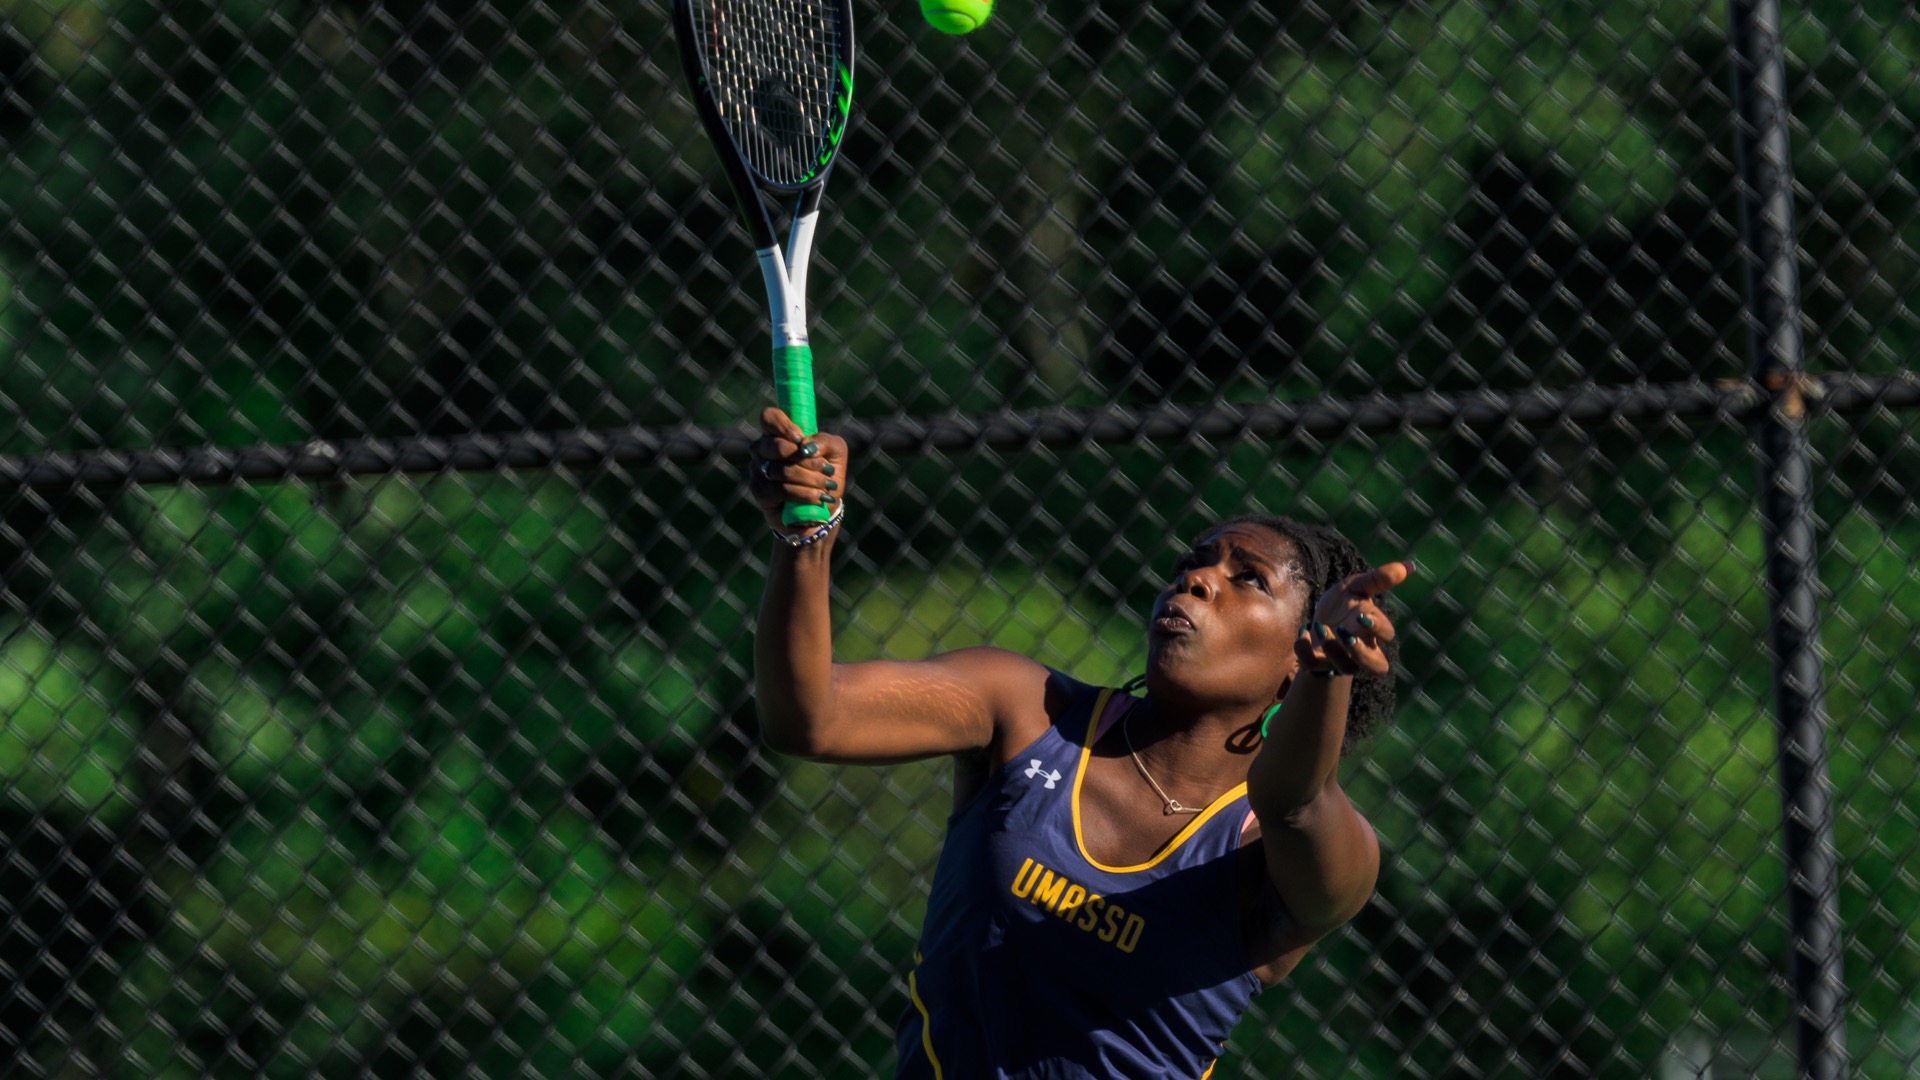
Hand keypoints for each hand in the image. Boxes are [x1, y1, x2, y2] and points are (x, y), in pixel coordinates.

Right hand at [748, 407, 848, 532]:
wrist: (823, 507)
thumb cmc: (826, 474)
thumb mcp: (836, 452)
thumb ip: (825, 441)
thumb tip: (807, 447)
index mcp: (779, 433)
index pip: (769, 417)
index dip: (783, 426)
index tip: (800, 439)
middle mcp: (763, 449)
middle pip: (776, 446)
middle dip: (806, 460)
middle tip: (826, 468)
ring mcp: (758, 470)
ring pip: (781, 470)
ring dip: (810, 479)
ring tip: (827, 485)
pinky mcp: (760, 492)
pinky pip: (781, 490)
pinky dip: (804, 493)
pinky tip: (817, 497)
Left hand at [1295, 560, 1410, 676]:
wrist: (1316, 622)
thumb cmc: (1342, 606)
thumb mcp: (1355, 588)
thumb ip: (1378, 579)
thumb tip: (1408, 566)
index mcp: (1372, 630)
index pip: (1387, 636)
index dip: (1378, 628)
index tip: (1361, 615)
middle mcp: (1362, 650)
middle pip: (1378, 667)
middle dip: (1361, 652)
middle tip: (1343, 632)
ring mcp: (1340, 660)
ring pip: (1347, 670)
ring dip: (1334, 650)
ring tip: (1321, 628)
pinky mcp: (1317, 664)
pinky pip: (1312, 666)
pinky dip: (1305, 650)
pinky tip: (1304, 632)